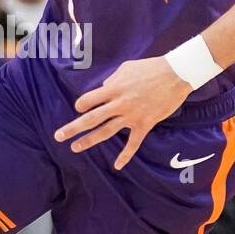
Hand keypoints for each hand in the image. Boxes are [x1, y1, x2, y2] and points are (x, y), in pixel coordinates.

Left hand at [54, 56, 190, 170]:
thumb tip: (104, 88)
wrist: (176, 75)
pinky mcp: (145, 124)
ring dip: (89, 141)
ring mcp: (132, 116)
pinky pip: (133, 144)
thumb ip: (112, 80)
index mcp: (113, 88)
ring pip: (106, 131)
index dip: (81, 105)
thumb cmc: (150, 68)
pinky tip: (117, 166)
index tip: (79, 108)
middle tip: (58, 136)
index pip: (89, 100)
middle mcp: (119, 104)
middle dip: (73, 128)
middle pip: (91, 118)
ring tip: (75, 147)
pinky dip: (125, 156)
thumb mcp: (126, 68)